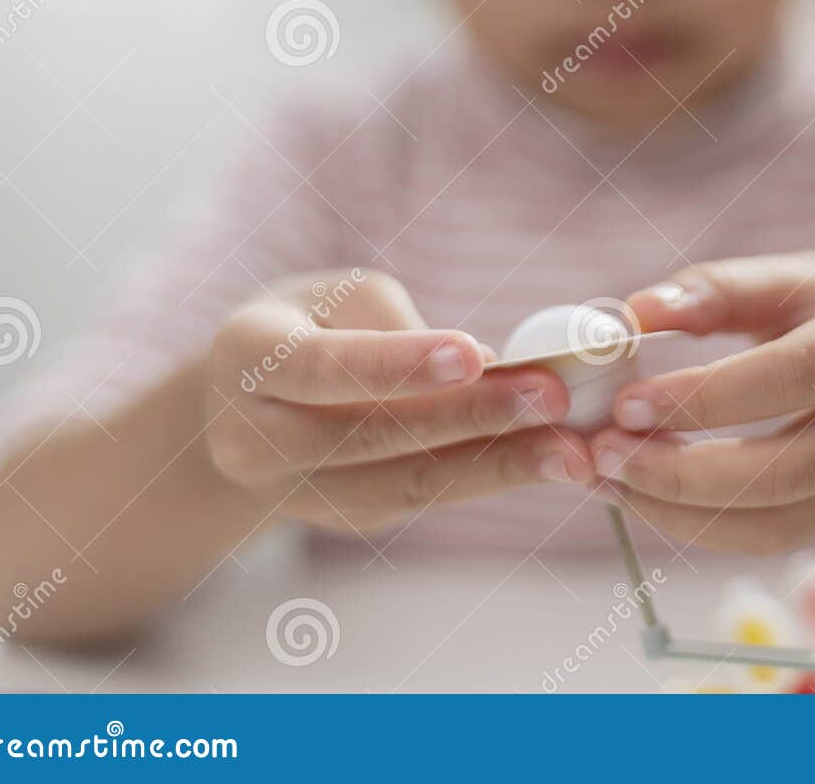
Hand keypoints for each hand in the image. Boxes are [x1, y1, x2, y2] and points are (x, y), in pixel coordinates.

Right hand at [203, 270, 593, 531]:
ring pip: (403, 483)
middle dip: (471, 417)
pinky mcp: (343, 518)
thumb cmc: (308, 325)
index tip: (473, 354)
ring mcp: (294, 491)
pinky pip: (420, 499)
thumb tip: (488, 366)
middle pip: (372, 434)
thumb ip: (400, 325)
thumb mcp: (336, 296)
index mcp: (246, 357)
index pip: (324, 365)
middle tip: (551, 398)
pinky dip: (488, 479)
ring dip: (496, 466)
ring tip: (570, 451)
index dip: (399, 364)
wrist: (244, 404)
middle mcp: (253, 436)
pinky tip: (548, 462)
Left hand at [587, 252, 814, 554]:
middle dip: (681, 472)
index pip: (792, 377)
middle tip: (601, 454)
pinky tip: (647, 497)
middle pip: (787, 470)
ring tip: (608, 479)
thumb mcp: (798, 277)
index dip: (705, 397)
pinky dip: (703, 527)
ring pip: (779, 521)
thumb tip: (632, 313)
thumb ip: (719, 290)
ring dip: (681, 511)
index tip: (625, 404)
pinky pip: (776, 538)